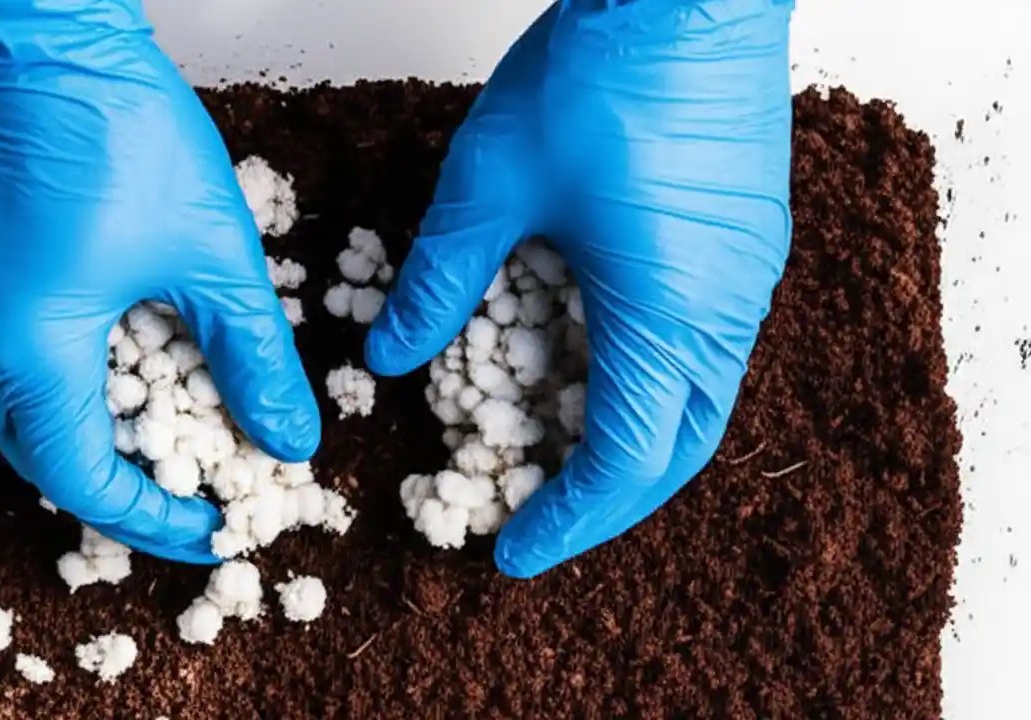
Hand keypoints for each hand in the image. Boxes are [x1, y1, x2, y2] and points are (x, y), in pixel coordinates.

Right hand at [0, 0, 319, 561]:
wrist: (38, 34)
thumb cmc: (115, 128)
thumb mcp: (213, 259)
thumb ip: (255, 359)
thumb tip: (291, 438)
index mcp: (30, 355)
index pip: (86, 482)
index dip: (154, 518)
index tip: (215, 526)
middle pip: (46, 457)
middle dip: (125, 486)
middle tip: (195, 491)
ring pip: (27, 411)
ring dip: (100, 434)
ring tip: (176, 434)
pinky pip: (13, 359)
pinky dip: (76, 383)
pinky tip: (136, 362)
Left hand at [366, 0, 793, 577]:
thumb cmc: (607, 74)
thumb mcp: (491, 186)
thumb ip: (439, 282)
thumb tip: (389, 355)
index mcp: (668, 317)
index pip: (622, 463)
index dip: (565, 518)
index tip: (511, 549)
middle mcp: (724, 311)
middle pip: (678, 448)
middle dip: (608, 496)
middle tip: (541, 512)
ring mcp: (747, 274)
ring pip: (699, 397)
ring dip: (632, 435)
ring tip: (556, 444)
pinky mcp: (746, 238)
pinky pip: (708, 340)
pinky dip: (649, 375)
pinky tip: (593, 352)